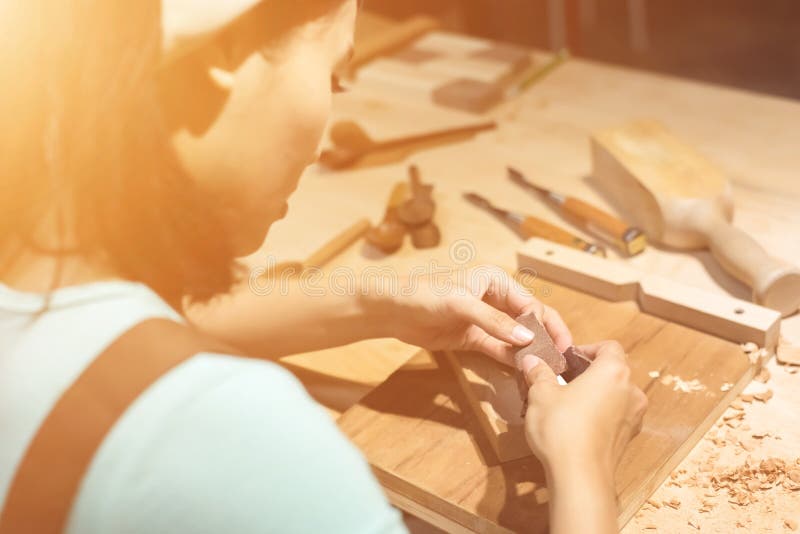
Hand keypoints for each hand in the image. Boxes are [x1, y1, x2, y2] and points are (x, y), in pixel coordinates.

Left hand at [371, 266, 571, 365]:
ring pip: (515, 337)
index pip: (531, 304)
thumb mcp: (462, 304)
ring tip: (546, 371)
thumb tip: (527, 338)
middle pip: (528, 320)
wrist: (392, 310)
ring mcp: (485, 320)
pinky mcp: (473, 337)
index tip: (562, 347)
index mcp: (496, 280)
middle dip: (544, 338)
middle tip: (561, 362)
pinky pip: (498, 349)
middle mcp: (495, 298)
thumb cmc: (424, 295)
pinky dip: (510, 359)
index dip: (549, 325)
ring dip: (529, 352)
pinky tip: (522, 371)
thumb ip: (494, 322)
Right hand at [521, 340, 647, 475]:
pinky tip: (576, 423)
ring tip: (566, 401)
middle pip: (613, 370)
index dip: (586, 349)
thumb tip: (532, 361)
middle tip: (562, 379)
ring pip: (615, 394)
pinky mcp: (628, 438)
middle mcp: (631, 391)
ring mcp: (633, 416)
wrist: (579, 476)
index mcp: (613, 372)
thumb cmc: (562, 428)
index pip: (608, 347)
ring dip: (594, 393)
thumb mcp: (541, 394)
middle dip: (588, 372)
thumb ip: (539, 373)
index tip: (566, 359)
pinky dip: (599, 413)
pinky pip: (615, 415)